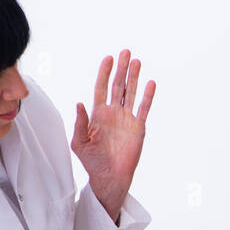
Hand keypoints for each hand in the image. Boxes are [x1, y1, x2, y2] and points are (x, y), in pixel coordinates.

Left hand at [72, 49, 155, 218]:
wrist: (109, 177)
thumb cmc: (92, 161)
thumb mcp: (80, 142)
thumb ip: (80, 123)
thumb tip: (79, 103)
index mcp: (98, 114)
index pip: (101, 88)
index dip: (104, 73)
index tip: (108, 59)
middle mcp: (113, 113)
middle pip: (118, 86)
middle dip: (121, 69)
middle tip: (125, 52)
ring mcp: (126, 119)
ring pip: (131, 93)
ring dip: (134, 77)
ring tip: (137, 61)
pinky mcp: (138, 128)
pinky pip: (143, 108)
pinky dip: (147, 96)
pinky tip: (150, 83)